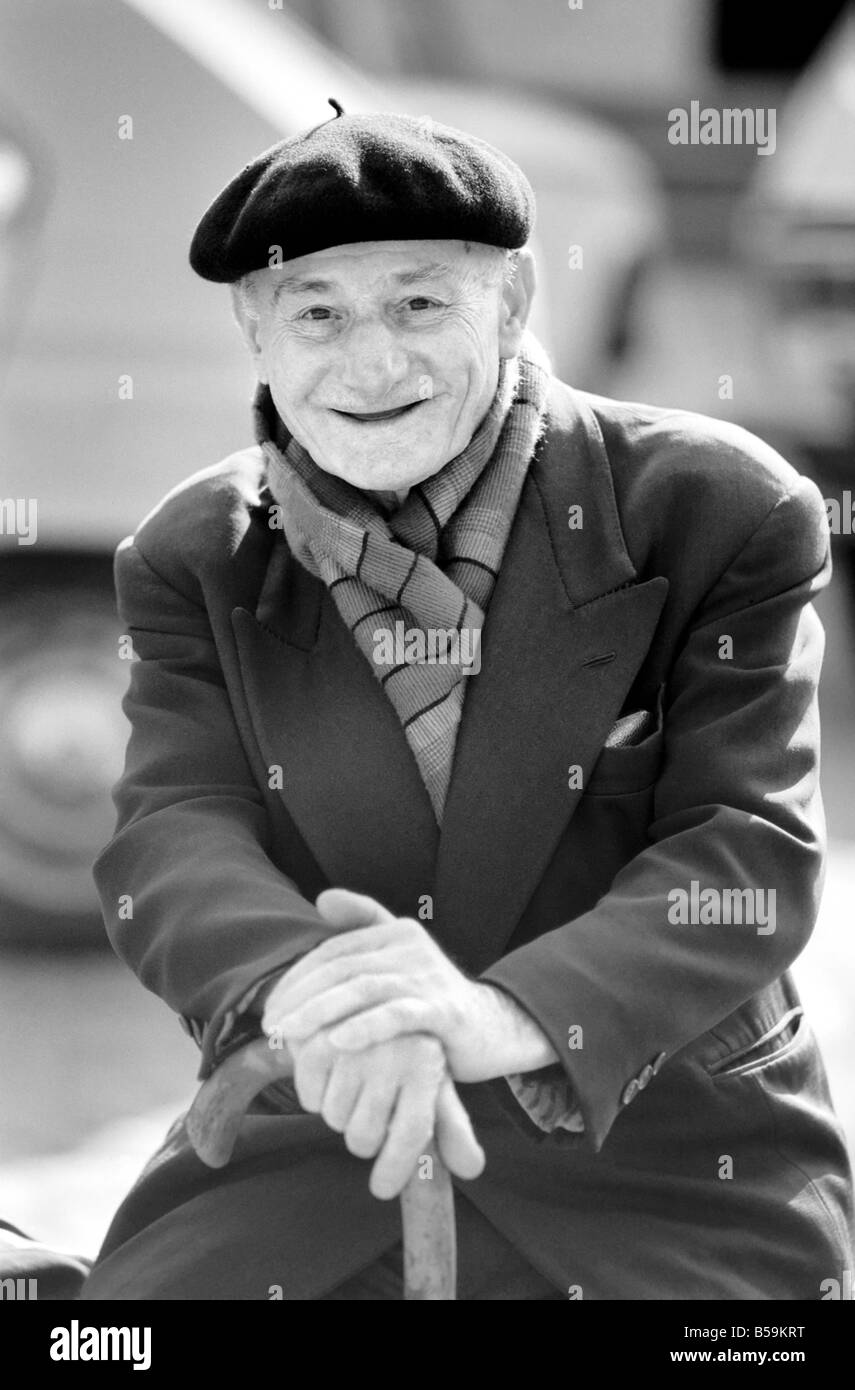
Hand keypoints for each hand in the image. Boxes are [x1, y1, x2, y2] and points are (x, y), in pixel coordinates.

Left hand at [262, 888, 557, 1081]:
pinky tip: (337, 1043)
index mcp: (396, 932)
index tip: (272, 1007)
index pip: (333, 950)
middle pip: (342, 968)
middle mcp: (410, 947)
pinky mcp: (443, 1011)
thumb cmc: (434, 999)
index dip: (298, 978)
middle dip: (300, 997)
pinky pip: (397, 1016)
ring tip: (289, 1035)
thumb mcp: (400, 957)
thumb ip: (365, 924)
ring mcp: (427, 978)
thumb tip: (321, 899)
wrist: (493, 1028)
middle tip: (272, 1026)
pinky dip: (365, 1028)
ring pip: (362, 989)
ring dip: (319, 1013)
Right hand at [288, 1029, 484, 1198]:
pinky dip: (314, 1098)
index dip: (396, 1168)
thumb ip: (453, 1129)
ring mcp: (352, 1043)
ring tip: (352, 1090)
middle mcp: (392, 1051)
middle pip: (365, 1135)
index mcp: (427, 1063)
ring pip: (334, 1119)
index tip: (381, 1189)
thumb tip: (473, 1169)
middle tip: (369, 1116)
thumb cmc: (406, 1055)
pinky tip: (329, 1081)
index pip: (413, 1131)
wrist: (367, 1001)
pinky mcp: (318, 1036)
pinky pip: (310, 1097)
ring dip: (339, 1117)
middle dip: (363, 1139)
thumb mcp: (434, 1085)